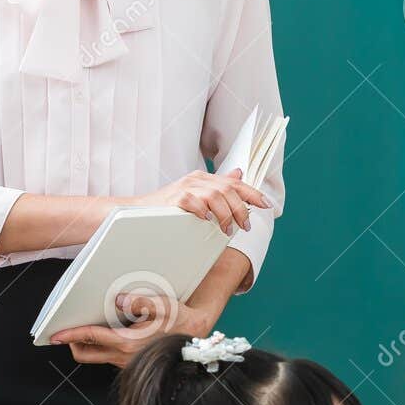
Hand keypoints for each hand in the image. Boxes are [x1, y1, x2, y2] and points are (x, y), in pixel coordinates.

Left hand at [50, 295, 212, 368]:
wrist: (195, 335)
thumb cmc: (179, 320)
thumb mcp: (164, 306)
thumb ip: (141, 302)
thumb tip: (118, 299)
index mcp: (127, 342)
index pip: (91, 338)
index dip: (70, 335)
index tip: (55, 334)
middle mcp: (123, 356)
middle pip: (86, 354)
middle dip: (72, 344)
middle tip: (66, 330)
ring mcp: (126, 361)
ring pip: (96, 356)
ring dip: (87, 344)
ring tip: (84, 326)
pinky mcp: (130, 362)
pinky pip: (107, 356)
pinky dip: (100, 346)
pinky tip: (105, 330)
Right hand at [135, 168, 268, 233]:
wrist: (138, 212)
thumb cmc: (169, 208)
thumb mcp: (197, 195)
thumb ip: (218, 186)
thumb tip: (239, 174)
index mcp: (203, 178)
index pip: (234, 182)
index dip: (253, 193)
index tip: (266, 205)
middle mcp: (196, 179)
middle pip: (228, 189)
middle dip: (241, 209)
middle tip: (244, 227)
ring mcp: (185, 187)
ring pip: (216, 195)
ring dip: (226, 214)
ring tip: (227, 230)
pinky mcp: (174, 198)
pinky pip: (194, 202)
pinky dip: (203, 212)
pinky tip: (207, 222)